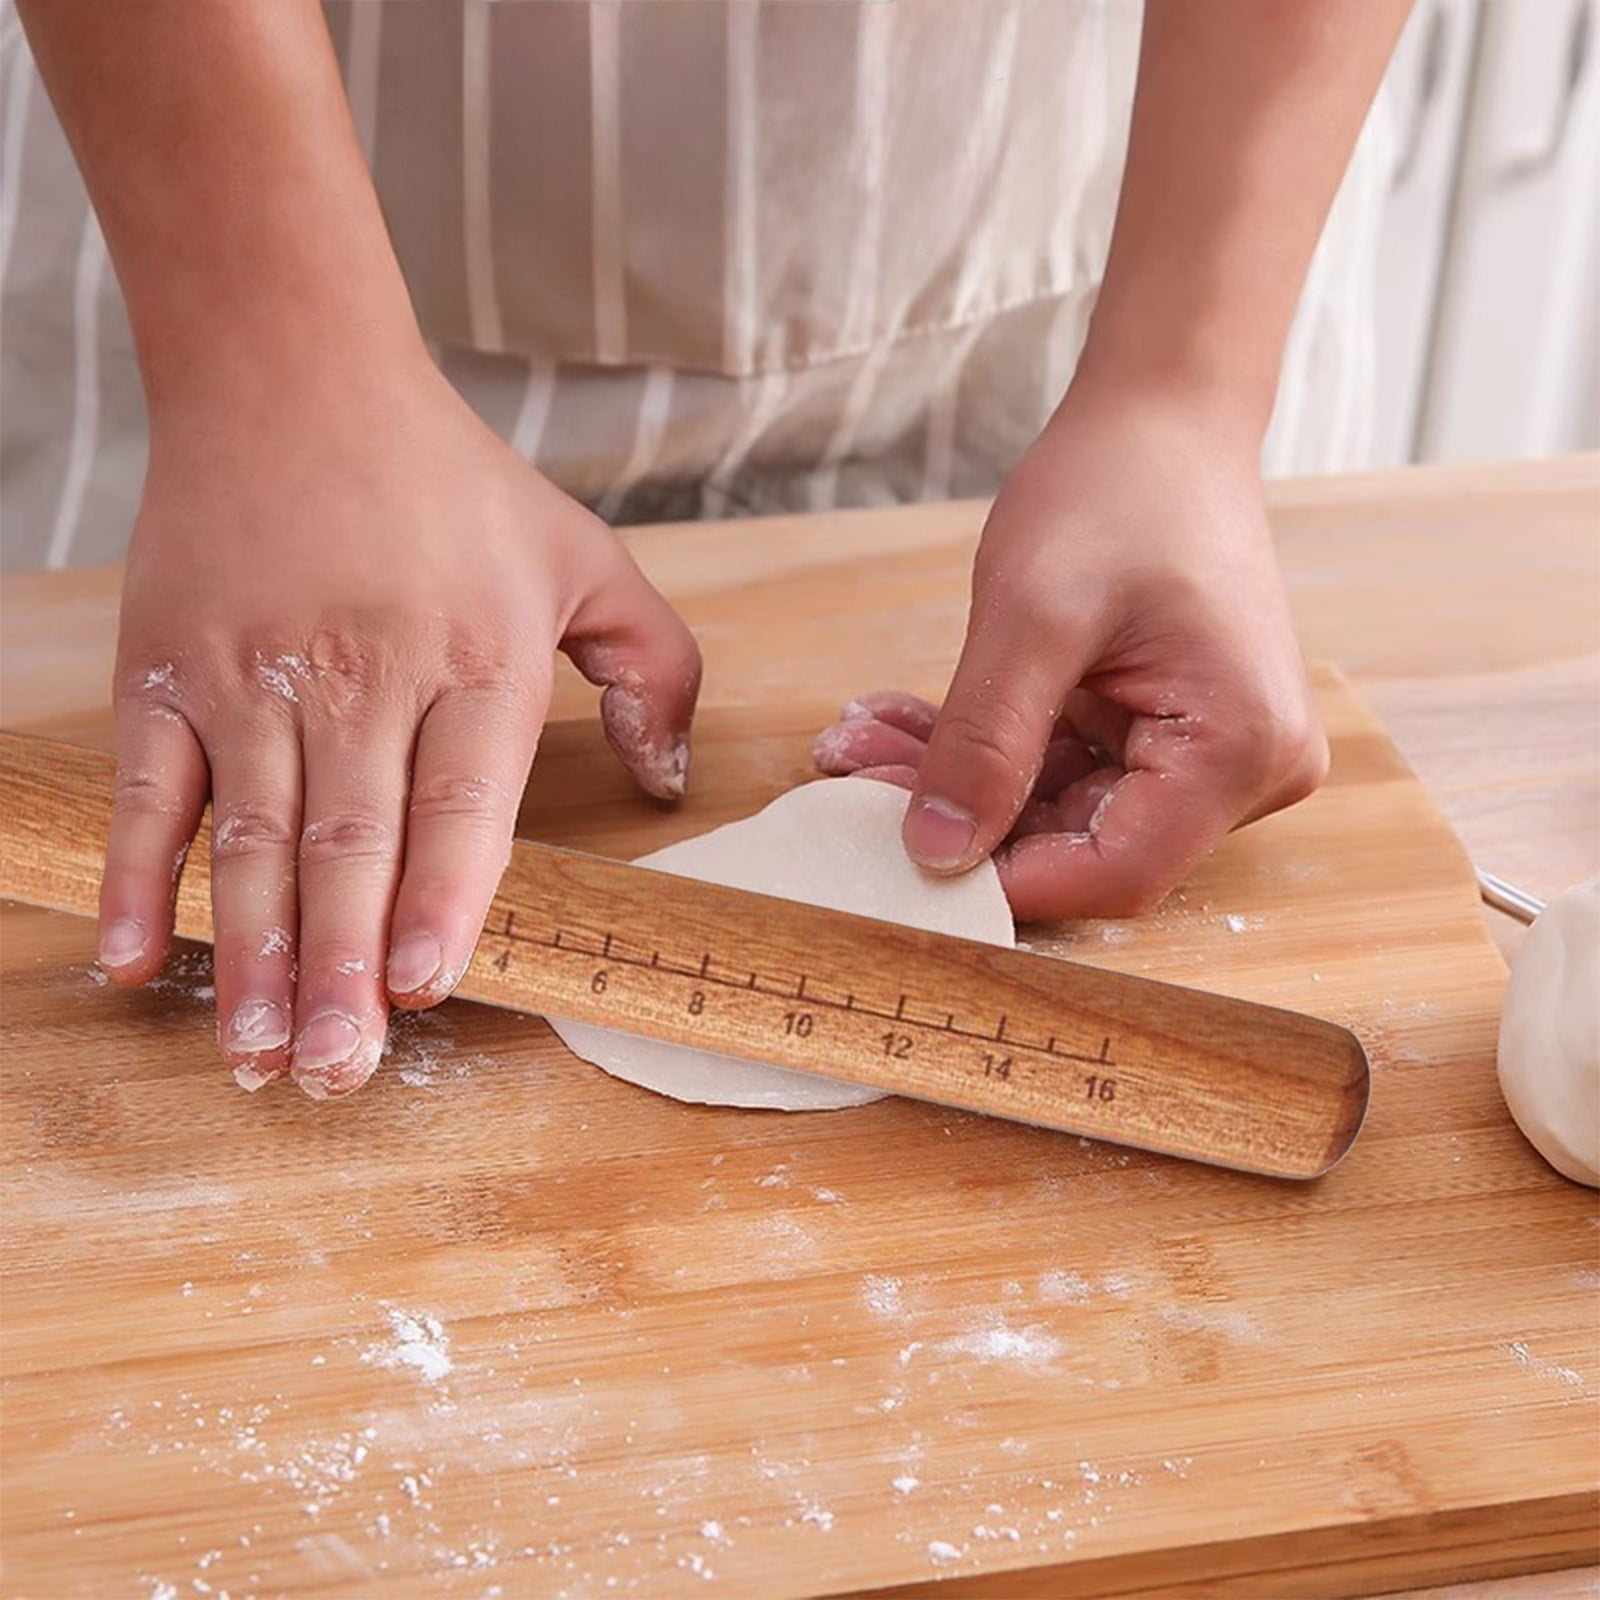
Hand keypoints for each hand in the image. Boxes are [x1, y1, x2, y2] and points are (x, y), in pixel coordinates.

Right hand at [98, 359, 699, 1096]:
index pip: (460, 802)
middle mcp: (364, 675)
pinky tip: (138, 962)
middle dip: (343, 971)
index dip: (442, 900)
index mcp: (476, 657)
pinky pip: (150, 791)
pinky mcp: (168, 671)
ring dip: (254, 955)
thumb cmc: (452, 483)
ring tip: (259, 1053)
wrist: (293, 375)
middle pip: (351, 844)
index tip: (427, 989)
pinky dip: (142, 879)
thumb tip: (670, 781)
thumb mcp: (585, 557)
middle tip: (338, 1076)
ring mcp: (255, 675)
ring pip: (252, 839)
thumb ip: (655, 666)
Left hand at [813, 381, 1325, 921]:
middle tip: (855, 775)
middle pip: (1083, 846)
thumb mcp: (1031, 617)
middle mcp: (1246, 770)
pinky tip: (906, 725)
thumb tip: (934, 856)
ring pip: (1060, 814)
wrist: (1161, 419)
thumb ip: (983, 744)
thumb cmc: (1116, 490)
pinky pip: (1067, 774)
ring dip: (958, 782)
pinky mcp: (1169, 735)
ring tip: (863, 740)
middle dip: (961, 817)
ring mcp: (1209, 756)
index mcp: (1239, 748)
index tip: (899, 859)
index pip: (1115, 874)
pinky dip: (987, 753)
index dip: (1004, 878)